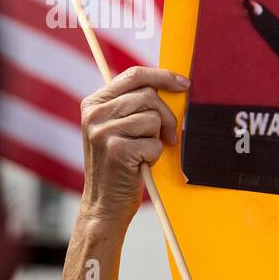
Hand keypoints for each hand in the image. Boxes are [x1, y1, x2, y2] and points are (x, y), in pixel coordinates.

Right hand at [78, 67, 188, 227]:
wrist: (105, 204)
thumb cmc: (121, 164)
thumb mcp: (118, 128)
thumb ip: (134, 105)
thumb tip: (173, 84)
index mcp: (94, 103)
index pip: (134, 75)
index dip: (163, 76)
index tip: (184, 84)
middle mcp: (94, 114)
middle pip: (149, 96)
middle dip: (167, 116)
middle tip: (168, 136)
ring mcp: (102, 131)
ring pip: (153, 119)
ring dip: (158, 138)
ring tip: (145, 152)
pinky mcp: (116, 150)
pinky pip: (154, 142)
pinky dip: (155, 155)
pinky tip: (141, 164)